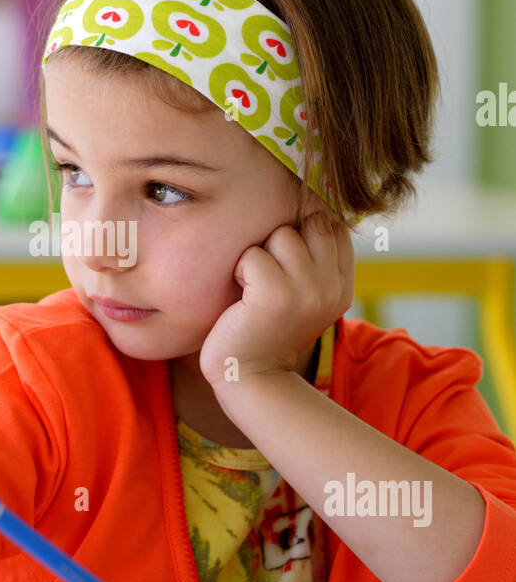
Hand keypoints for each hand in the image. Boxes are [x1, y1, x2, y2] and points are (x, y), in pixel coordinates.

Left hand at [199, 212, 354, 386]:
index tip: (285, 252)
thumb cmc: (264, 328)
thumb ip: (315, 260)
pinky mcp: (276, 296)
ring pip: (281, 234)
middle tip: (266, 273)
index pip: (335, 226)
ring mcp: (308, 291)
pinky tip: (242, 298)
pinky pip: (252, 256)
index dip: (306, 225)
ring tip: (253, 287)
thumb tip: (313, 204)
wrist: (249, 377)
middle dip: (281, 237)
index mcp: (343, 286)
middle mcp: (333, 288)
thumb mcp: (302, 294)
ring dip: (258, 254)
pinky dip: (239, 271)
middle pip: (311, 221)